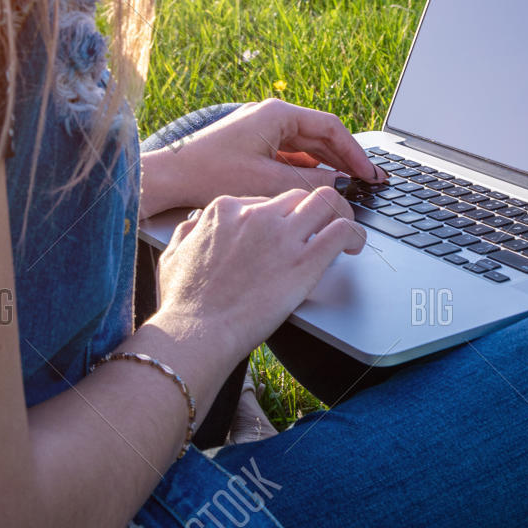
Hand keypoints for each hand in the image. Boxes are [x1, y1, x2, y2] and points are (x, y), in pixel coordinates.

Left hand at [141, 100, 386, 216]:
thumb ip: (311, 184)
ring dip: (328, 166)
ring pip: (307, 148)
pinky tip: (317, 188)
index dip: (356, 153)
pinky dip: (308, 171)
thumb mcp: (268, 182)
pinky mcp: (253, 147)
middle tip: (368, 182)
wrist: (167, 178)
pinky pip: (291, 156)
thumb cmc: (210, 174)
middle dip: (346, 160)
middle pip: (321, 137)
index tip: (370, 173)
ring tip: (349, 186)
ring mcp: (261, 131)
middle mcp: (271, 117)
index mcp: (277, 115)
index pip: (331, 128)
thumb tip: (342, 187)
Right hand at [148, 190, 366, 366]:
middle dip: (310, 212)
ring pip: (327, 201)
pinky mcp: (305, 261)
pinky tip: (353, 246)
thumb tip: (196, 224)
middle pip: (298, 196)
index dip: (280, 216)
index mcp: (225, 210)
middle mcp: (256, 215)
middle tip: (318, 231)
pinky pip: (342, 230)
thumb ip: (187, 233)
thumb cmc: (183, 303)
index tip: (287, 230)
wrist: (196, 331)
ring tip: (344, 230)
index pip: (265, 198)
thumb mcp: (172, 256)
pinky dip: (354, 234)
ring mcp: (282, 235)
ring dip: (340, 212)